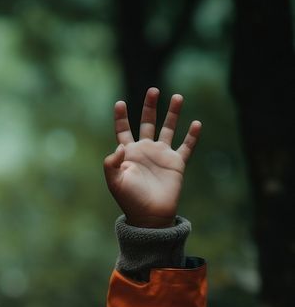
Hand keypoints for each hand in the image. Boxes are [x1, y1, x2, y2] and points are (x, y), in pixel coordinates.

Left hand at [103, 88, 200, 227]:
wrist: (150, 216)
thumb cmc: (130, 201)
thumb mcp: (115, 183)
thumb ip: (111, 164)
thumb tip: (120, 147)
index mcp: (129, 154)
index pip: (124, 130)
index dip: (121, 117)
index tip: (120, 103)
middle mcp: (146, 150)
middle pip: (147, 122)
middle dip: (150, 106)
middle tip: (153, 90)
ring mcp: (162, 155)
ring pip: (168, 129)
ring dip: (173, 113)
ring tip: (178, 96)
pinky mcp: (176, 163)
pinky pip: (186, 146)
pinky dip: (192, 136)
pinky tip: (196, 123)